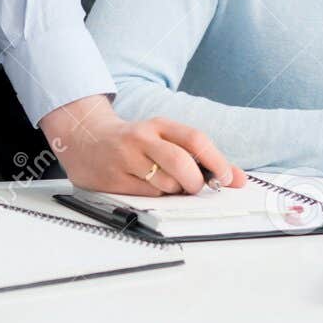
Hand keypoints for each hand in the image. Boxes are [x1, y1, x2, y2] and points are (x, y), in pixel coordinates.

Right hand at [40, 95, 243, 195]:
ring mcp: (126, 159)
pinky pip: (148, 197)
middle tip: (196, 188)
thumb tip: (237, 179)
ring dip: (175, 192)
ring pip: (165, 185)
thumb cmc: (134, 142)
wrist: (85, 139)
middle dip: (195, 183)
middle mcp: (142, 139)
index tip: (228, 179)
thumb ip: (201, 156)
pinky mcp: (114, 180)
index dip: (217, 162)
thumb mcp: (165, 138)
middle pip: (181, 164)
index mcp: (159, 124)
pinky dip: (157, 197)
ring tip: (167, 184)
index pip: (196, 140)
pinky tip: (150, 188)